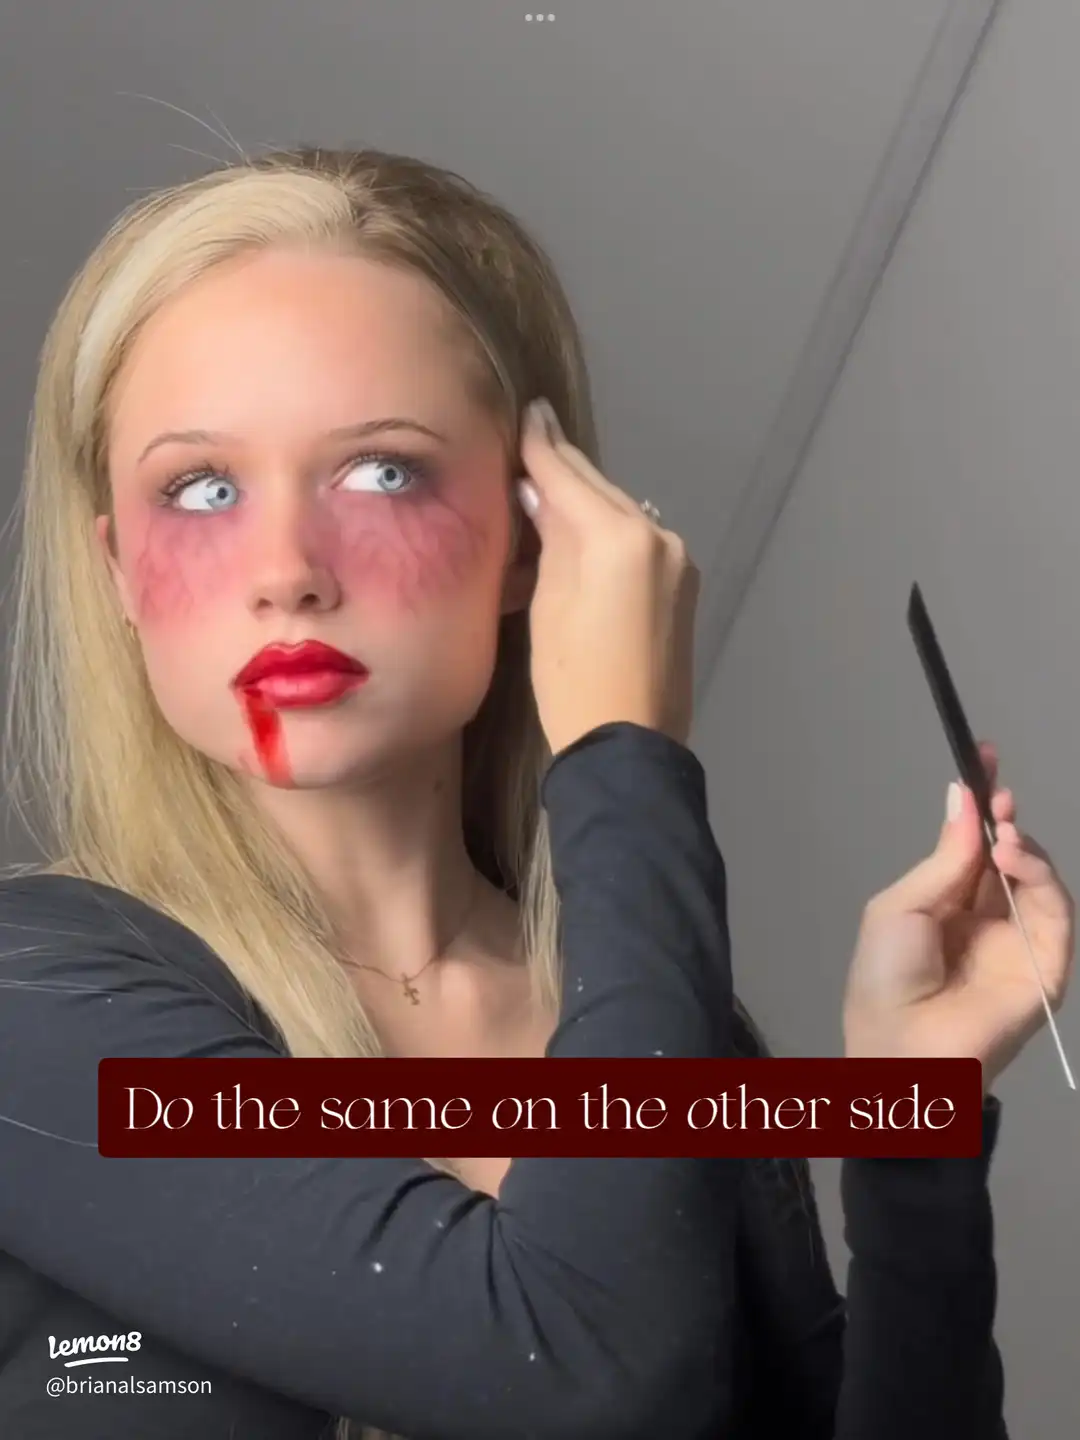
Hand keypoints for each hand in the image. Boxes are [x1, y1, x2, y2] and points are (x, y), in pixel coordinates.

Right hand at [517, 398, 698, 755]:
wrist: (629, 747)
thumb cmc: (572, 681)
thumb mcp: (547, 604)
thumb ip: (549, 539)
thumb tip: (539, 496)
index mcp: (619, 536)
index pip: (567, 476)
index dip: (541, 444)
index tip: (527, 410)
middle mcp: (658, 536)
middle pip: (600, 489)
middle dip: (564, 467)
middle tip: (534, 434)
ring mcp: (678, 562)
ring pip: (621, 515)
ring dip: (586, 502)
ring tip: (548, 487)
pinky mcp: (683, 588)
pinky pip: (638, 544)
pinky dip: (608, 534)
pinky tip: (582, 535)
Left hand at [844, 743, 1073, 1090]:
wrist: (902, 1052)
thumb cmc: (885, 980)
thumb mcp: (902, 907)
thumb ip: (944, 859)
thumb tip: (963, 797)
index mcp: (947, 905)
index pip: (973, 846)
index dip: (981, 803)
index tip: (982, 756)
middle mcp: (987, 918)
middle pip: (1009, 856)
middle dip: (1004, 816)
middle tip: (998, 787)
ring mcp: (1020, 942)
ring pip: (1038, 878)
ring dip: (1023, 845)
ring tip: (1002, 829)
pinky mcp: (1047, 966)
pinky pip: (1056, 912)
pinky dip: (1041, 876)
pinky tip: (1013, 855)